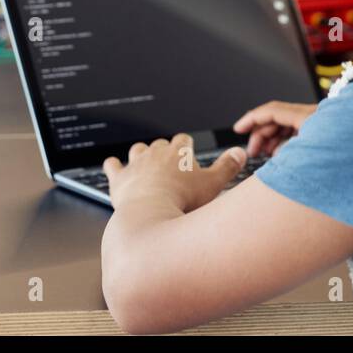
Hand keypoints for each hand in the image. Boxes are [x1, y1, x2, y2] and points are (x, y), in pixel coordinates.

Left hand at [103, 133, 246, 212]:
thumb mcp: (214, 184)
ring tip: (146, 164)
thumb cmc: (182, 200)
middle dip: (164, 152)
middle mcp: (154, 153)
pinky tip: (115, 168)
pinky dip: (114, 166)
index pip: (183, 140)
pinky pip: (112, 165)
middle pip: (159, 144)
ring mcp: (135, 165)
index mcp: (177, 152)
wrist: (150, 213)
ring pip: (137, 150)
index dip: (186, 147)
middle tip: (170, 165)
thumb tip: (240, 153)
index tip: (188, 154)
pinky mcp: (119, 178)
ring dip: (141, 156)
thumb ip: (228, 167)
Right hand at [233, 100, 317, 157]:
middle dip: (261, 134)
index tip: (238, 129)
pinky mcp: (322, 130)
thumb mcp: (303, 159)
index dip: (251, 119)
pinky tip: (280, 153)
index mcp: (308, 116)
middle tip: (253, 151)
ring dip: (272, 139)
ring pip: (286, 124)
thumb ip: (279, 156)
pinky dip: (285, 140)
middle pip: (278, 117)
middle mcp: (314, 114)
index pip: (272, 110)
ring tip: (266, 154)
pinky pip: (297, 130)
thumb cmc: (337, 163)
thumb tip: (266, 155)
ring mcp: (319, 121)